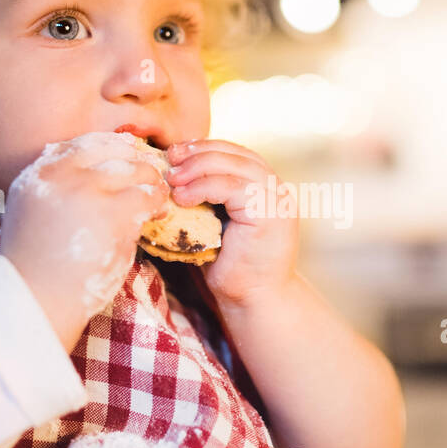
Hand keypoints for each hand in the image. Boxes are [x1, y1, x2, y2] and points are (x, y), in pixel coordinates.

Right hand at [0, 133, 169, 349]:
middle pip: (115, 153)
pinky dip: (157, 203)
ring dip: (152, 183)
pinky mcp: (112, 215)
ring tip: (158, 198)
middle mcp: (62, 174)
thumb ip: (58, 186)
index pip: (86, 143)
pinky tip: (159, 213)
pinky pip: (147, 197)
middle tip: (152, 180)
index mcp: (41, 171)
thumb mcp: (34, 210)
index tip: (129, 160)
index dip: (114, 149)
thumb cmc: (38, 263)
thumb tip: (97, 168)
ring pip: (136, 171)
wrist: (36, 298)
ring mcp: (87, 192)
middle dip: (138, 165)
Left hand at [164, 139, 298, 307]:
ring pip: (234, 166)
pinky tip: (182, 197)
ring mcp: (276, 199)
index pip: (235, 153)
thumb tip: (169, 175)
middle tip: (169, 159)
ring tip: (171, 179)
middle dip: (198, 152)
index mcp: (266, 187)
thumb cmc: (232, 268)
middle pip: (235, 153)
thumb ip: (207, 198)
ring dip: (197, 167)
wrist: (255, 300)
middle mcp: (276, 188)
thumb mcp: (217, 224)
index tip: (174, 153)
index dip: (204, 147)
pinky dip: (202, 187)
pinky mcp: (270, 213)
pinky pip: (231, 187)